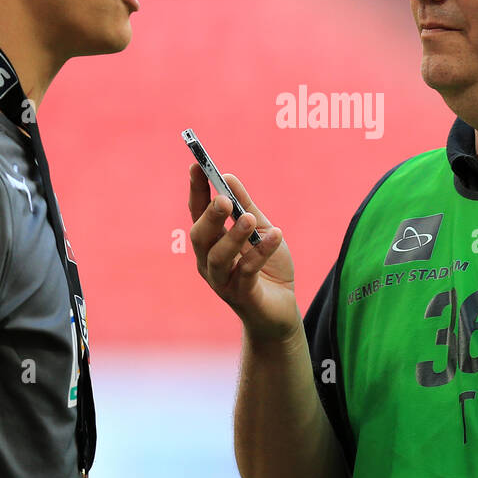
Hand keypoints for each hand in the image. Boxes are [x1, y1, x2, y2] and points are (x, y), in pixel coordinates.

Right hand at [187, 164, 298, 343]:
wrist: (281, 312)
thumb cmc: (269, 269)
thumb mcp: (261, 231)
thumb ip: (247, 206)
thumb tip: (229, 178)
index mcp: (211, 243)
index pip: (198, 213)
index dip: (196, 190)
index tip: (196, 166)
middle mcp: (209, 262)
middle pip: (200, 236)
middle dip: (210, 216)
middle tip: (224, 199)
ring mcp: (222, 282)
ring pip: (217, 257)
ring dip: (233, 235)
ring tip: (248, 218)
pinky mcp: (242, 296)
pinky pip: (247, 272)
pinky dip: (261, 252)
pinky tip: (276, 235)